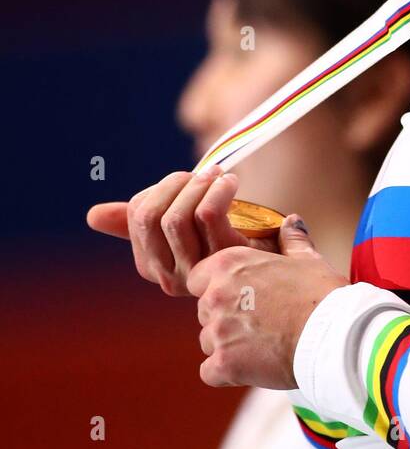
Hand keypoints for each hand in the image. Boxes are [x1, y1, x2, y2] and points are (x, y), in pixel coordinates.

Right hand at [86, 165, 277, 295]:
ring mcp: (196, 271)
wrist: (278, 264)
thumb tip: (93, 216)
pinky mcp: (223, 260)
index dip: (160, 190)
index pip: (137, 214)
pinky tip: (231, 183)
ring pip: (175, 217)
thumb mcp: (182, 224)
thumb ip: (140, 220)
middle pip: (148, 217)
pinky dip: (217, 189)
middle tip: (204, 173)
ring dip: (198, 185)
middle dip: (175, 184)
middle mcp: (169, 275)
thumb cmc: (230, 239)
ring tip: (220, 176)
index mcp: (153, 264)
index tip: (186, 180)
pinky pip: (206, 215)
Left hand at [187, 215, 348, 389]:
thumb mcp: (307, 260)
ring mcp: (218, 331)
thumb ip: (292, 239)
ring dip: (228, 345)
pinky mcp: (224, 364)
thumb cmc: (322, 294)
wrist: (334, 335)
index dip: (217, 287)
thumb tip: (291, 221)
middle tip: (259, 322)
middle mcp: (215, 295)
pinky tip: (253, 367)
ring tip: (262, 345)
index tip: (241, 296)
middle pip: (204, 311)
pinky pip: (211, 372)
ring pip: (208, 341)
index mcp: (229, 265)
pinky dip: (227, 373)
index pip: (198, 277)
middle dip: (225, 318)